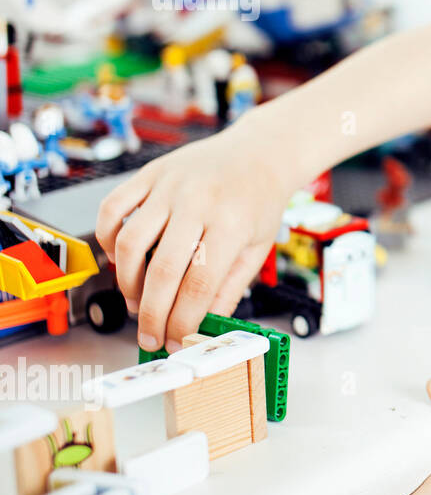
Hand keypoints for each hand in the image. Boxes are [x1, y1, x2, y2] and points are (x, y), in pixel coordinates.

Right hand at [95, 120, 297, 352]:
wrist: (259, 152)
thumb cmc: (259, 200)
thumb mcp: (257, 247)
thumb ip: (229, 287)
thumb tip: (202, 327)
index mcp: (231, 223)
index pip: (198, 285)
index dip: (182, 321)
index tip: (175, 342)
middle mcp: (198, 202)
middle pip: (161, 270)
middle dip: (151, 314)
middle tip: (149, 337)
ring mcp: (170, 186)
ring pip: (129, 242)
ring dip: (126, 282)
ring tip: (138, 302)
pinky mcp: (150, 174)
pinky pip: (113, 209)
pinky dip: (107, 239)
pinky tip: (120, 260)